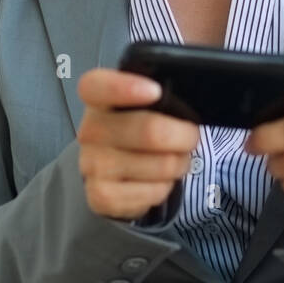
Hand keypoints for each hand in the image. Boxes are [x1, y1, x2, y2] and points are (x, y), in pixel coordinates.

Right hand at [76, 68, 200, 219]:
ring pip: (159, 165)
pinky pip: (152, 193)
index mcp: (98, 98)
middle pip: (149, 131)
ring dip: (179, 164)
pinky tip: (159, 181)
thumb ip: (161, 93)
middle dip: (184, 136)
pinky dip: (166, 188)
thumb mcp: (145, 102)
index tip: (156, 91)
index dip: (124, 87)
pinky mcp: (101, 196)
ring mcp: (92, 165)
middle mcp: (90, 130)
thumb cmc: (137, 125)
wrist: (115, 168)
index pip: (97, 86)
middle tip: (191, 137)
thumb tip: (193, 95)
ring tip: (176, 159)